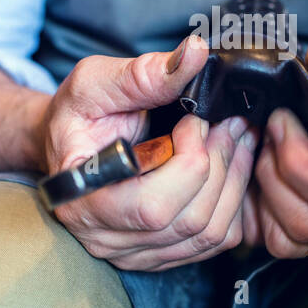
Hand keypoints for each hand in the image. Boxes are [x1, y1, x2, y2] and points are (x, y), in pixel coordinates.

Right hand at [40, 35, 258, 271]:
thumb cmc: (77, 114)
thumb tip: (195, 54)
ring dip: (234, 179)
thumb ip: (143, 73)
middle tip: (228, 121)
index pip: (152, 207)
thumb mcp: (95, 82)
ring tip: (236, 135)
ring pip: (209, 233)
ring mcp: (135, 253)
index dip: (188, 162)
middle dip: (219, 163)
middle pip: (188, 220)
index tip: (193, 119)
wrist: (72, 142)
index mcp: (82, 201)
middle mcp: (106, 238)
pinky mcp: (162, 253)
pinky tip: (232, 163)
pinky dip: (234, 200)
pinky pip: (216, 240)